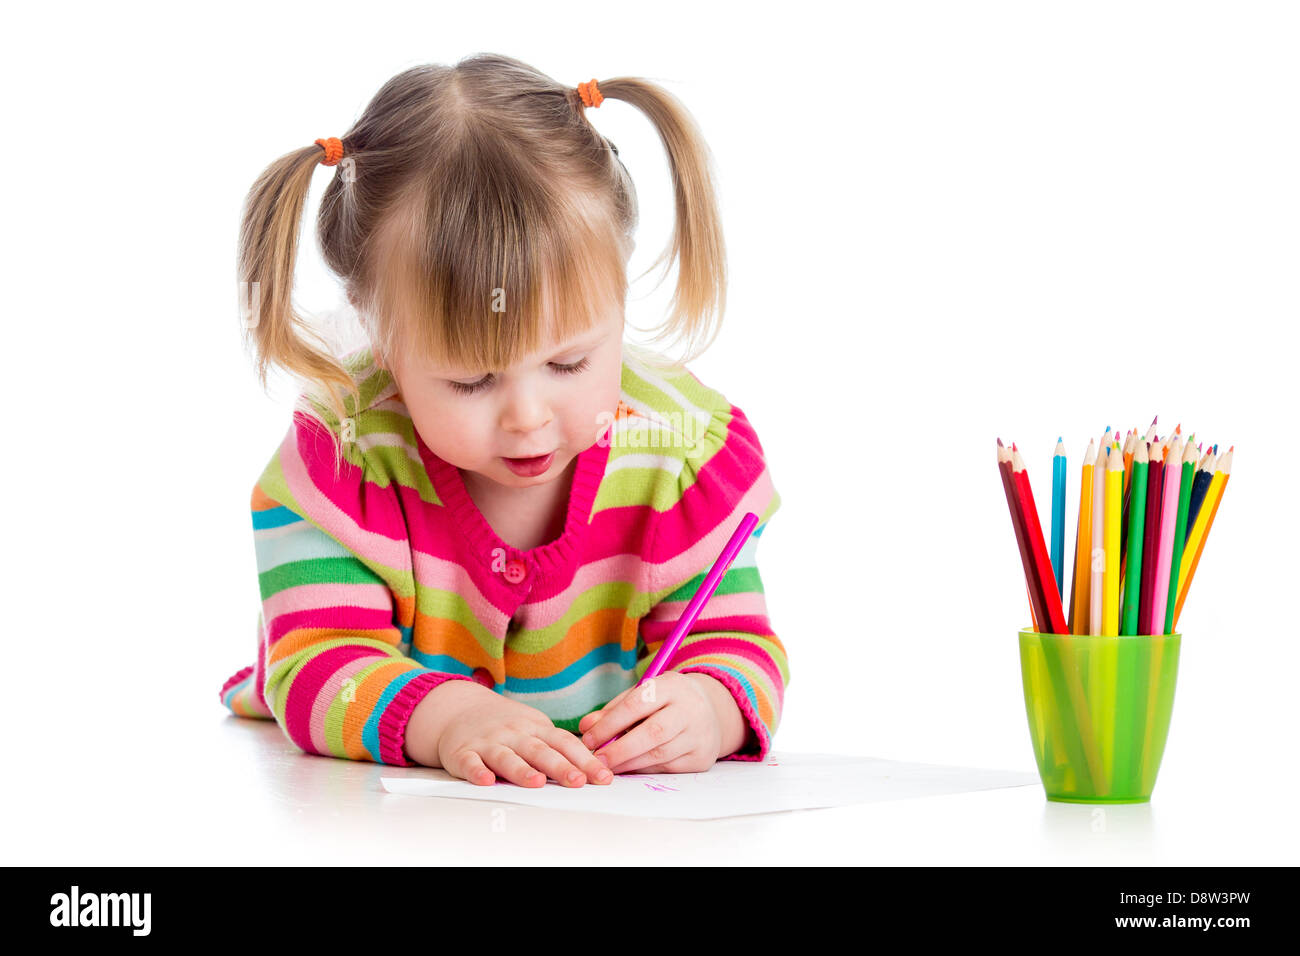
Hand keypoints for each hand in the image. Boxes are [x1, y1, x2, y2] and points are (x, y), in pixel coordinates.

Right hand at [435, 687, 612, 787]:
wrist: (459, 708)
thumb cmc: (506, 726)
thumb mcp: (534, 728)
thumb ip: (559, 747)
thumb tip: (595, 769)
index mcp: (536, 729)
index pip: (565, 743)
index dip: (586, 760)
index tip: (604, 777)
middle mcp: (515, 734)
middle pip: (541, 751)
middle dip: (561, 767)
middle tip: (579, 781)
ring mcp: (489, 743)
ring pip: (508, 757)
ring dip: (522, 770)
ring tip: (537, 783)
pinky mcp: (463, 753)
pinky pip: (471, 762)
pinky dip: (477, 772)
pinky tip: (486, 781)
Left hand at [576, 673, 723, 774]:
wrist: (711, 710)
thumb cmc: (666, 701)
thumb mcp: (643, 695)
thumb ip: (614, 710)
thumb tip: (586, 727)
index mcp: (672, 686)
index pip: (638, 704)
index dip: (610, 723)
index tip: (589, 738)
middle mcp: (690, 709)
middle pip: (653, 733)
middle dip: (620, 750)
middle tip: (596, 760)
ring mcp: (700, 734)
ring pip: (660, 755)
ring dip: (629, 764)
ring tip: (608, 767)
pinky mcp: (702, 757)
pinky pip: (668, 768)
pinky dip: (645, 770)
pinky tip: (630, 768)